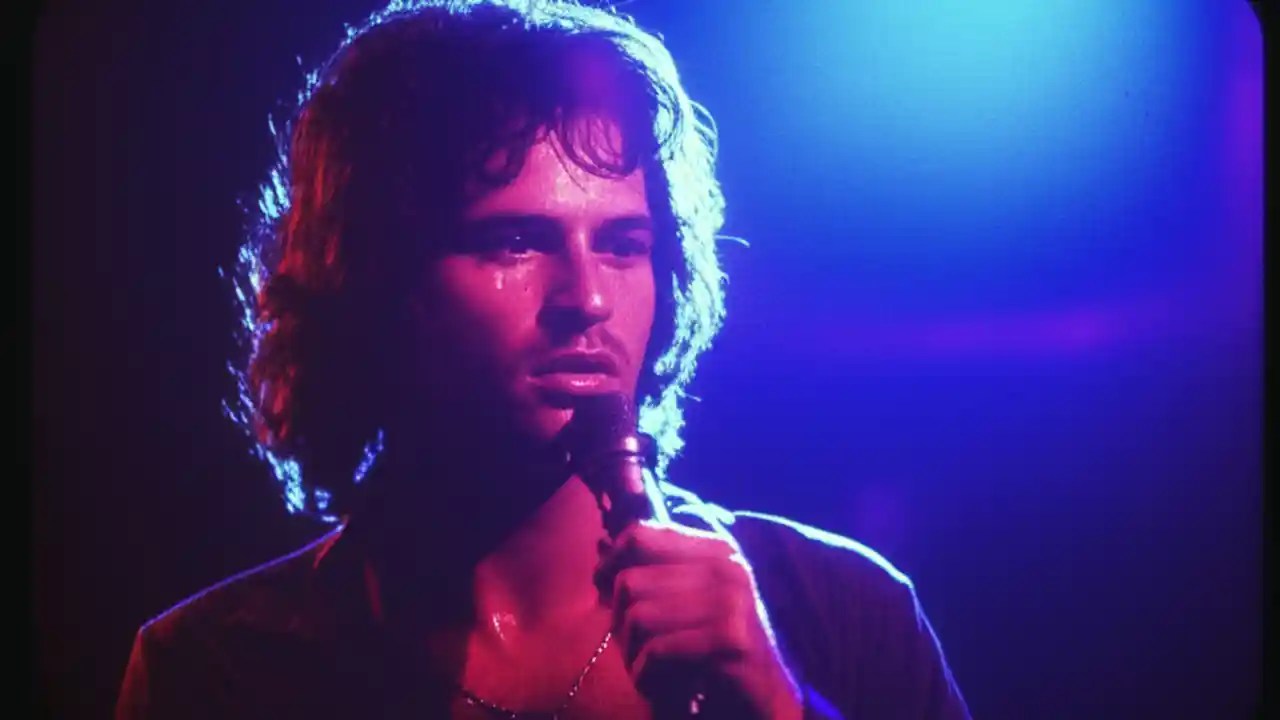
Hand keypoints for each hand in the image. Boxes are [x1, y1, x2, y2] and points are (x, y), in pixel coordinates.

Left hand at [595, 520, 803, 719]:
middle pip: (631, 582)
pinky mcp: (730, 640)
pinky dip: (647, 675)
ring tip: (648, 670)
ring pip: (639, 617)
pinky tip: (660, 686)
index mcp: (715, 551)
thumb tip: (600, 548)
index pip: (641, 536)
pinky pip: (658, 651)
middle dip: (620, 624)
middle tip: (634, 650)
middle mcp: (727, 568)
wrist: (766, 698)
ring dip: (632, 655)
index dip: (610, 563)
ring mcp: (732, 602)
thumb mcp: (685, 603)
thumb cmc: (713, 652)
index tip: (601, 590)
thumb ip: (652, 573)